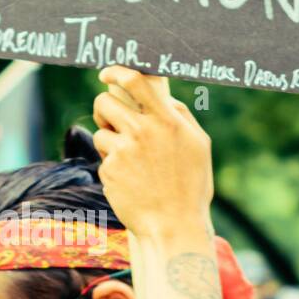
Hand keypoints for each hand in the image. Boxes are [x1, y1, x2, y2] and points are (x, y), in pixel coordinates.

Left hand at [92, 66, 213, 240]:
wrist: (173, 226)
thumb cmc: (190, 186)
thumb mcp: (198, 145)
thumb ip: (180, 116)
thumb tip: (163, 96)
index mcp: (168, 120)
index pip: (135, 81)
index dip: (116, 71)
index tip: (107, 73)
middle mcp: (144, 132)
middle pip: (104, 102)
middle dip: (104, 108)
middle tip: (112, 120)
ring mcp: (123, 151)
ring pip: (100, 131)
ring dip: (109, 141)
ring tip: (129, 159)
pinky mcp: (109, 170)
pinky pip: (103, 158)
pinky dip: (112, 167)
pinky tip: (130, 181)